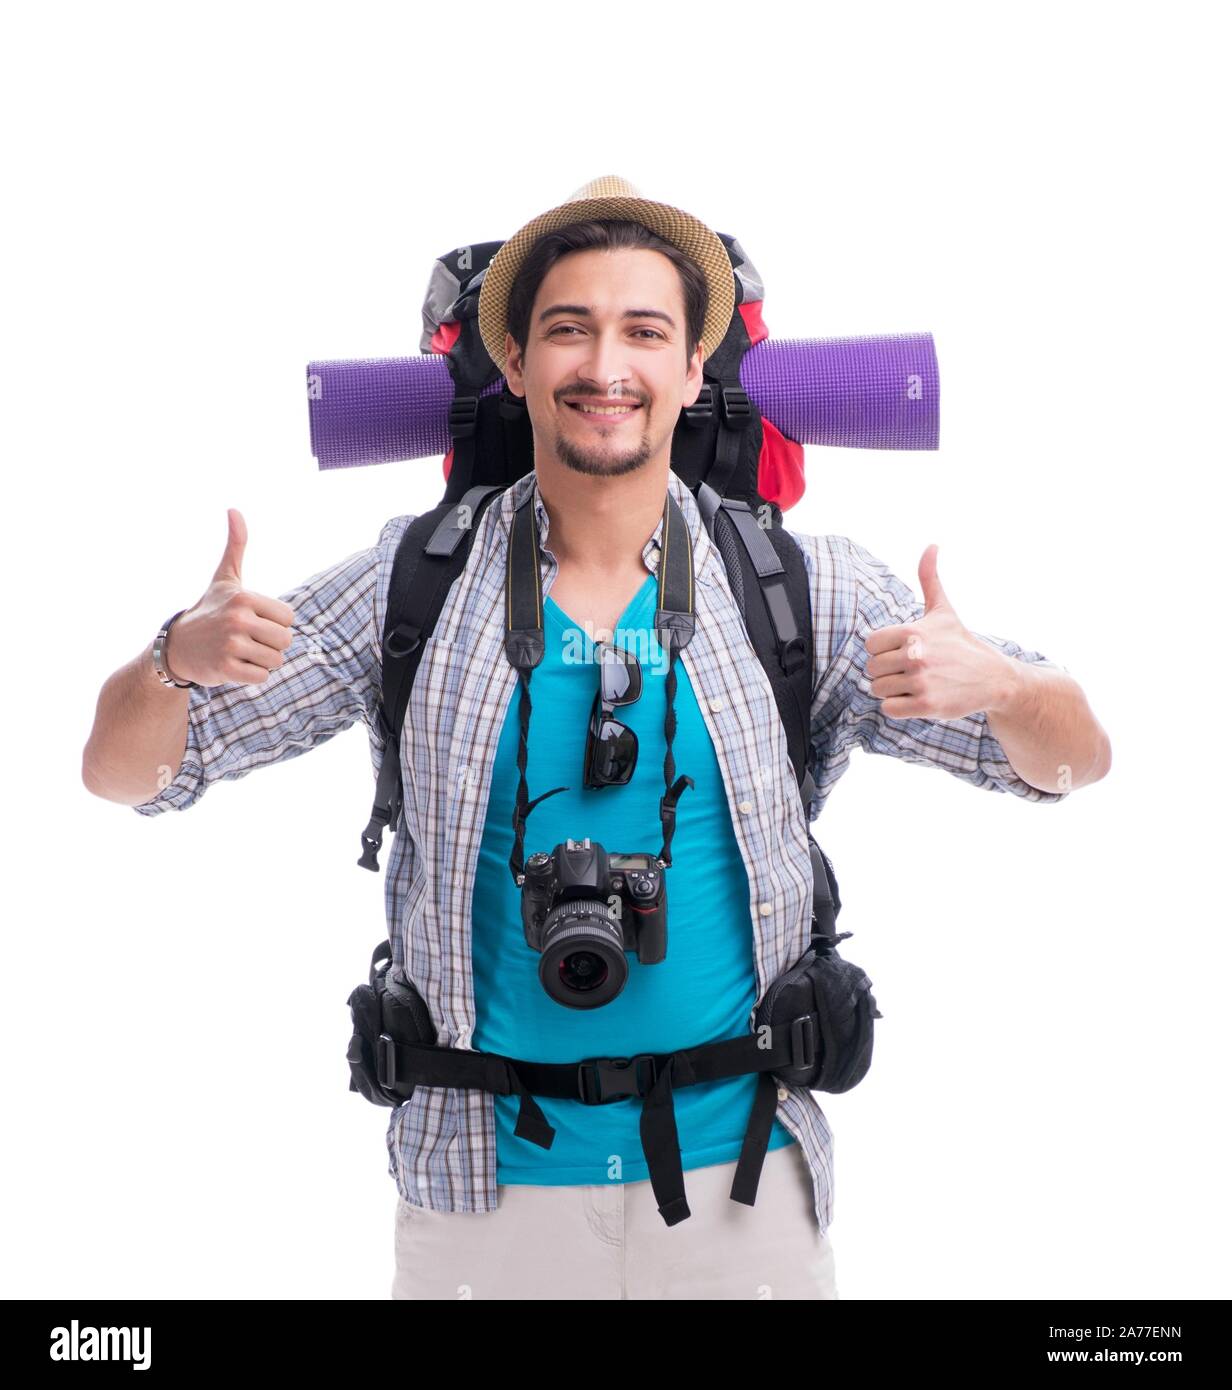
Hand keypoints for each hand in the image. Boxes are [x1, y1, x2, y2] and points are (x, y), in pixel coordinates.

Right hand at [163, 509, 296, 686]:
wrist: (177, 647)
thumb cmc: (209, 610)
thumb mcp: (224, 578)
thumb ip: (236, 546)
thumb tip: (234, 509)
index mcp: (245, 597)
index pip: (289, 618)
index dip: (275, 623)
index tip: (253, 621)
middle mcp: (238, 619)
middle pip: (285, 641)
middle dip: (271, 644)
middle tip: (247, 640)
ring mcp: (231, 645)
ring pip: (275, 661)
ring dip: (262, 661)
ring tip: (240, 652)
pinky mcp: (225, 669)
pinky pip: (261, 678)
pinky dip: (251, 676)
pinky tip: (233, 665)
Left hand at [863, 544, 1013, 720]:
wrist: (993, 678)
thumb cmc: (961, 644)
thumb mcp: (943, 610)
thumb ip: (929, 579)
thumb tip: (931, 546)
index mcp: (913, 631)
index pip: (871, 644)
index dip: (882, 650)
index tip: (900, 651)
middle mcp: (915, 655)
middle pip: (872, 669)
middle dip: (887, 672)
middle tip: (910, 670)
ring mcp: (920, 681)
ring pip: (878, 689)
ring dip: (892, 690)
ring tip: (915, 684)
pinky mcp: (926, 704)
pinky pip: (889, 708)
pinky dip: (898, 707)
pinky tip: (916, 698)